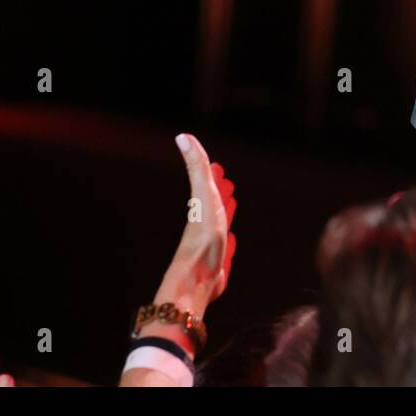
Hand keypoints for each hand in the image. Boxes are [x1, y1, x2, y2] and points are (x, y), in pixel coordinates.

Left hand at [153, 134, 237, 323]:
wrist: (197, 279)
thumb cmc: (201, 236)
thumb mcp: (203, 195)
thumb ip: (196, 168)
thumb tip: (183, 136)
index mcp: (201, 209)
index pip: (208, 188)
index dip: (213, 176)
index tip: (217, 166)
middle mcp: (204, 226)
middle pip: (214, 206)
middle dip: (221, 194)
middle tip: (227, 183)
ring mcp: (210, 246)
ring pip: (220, 226)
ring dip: (226, 215)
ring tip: (232, 206)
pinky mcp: (216, 265)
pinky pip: (225, 249)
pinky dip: (229, 241)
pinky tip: (231, 242)